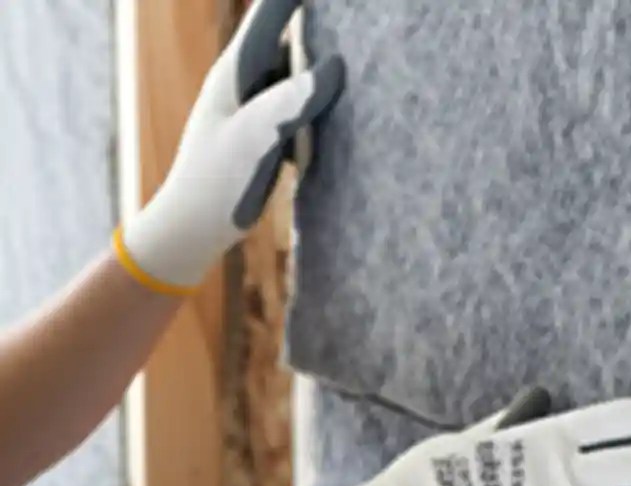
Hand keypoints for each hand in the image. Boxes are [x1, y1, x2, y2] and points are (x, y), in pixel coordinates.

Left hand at [116, 0, 344, 293]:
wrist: (191, 230)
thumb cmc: (215, 183)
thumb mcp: (254, 139)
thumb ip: (291, 100)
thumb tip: (335, 65)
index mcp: (234, 75)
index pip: (267, 20)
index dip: (291, 1)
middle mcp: (243, 85)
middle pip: (284, 42)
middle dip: (311, 29)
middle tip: (348, 23)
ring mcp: (253, 110)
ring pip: (292, 76)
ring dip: (316, 70)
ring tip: (351, 61)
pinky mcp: (263, 135)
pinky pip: (296, 107)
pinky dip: (315, 105)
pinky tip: (337, 115)